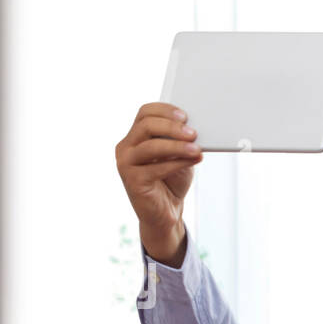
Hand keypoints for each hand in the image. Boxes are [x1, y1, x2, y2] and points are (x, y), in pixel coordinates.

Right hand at [114, 102, 203, 263]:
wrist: (165, 213)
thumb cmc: (172, 181)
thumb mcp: (178, 156)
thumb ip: (180, 142)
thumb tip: (193, 129)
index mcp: (135, 136)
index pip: (145, 113)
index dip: (165, 110)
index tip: (185, 116)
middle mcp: (126, 147)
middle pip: (146, 125)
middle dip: (172, 127)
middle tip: (193, 133)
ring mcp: (126, 164)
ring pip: (151, 146)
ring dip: (177, 146)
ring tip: (197, 149)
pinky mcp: (132, 181)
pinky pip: (156, 168)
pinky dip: (177, 163)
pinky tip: (193, 160)